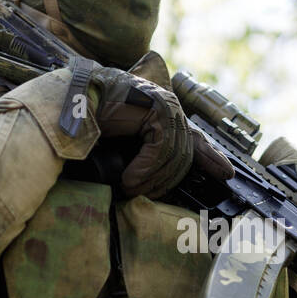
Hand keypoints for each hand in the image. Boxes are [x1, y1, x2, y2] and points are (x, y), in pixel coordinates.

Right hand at [90, 67, 231, 198]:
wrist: (69, 102)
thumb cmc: (94, 124)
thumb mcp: (127, 145)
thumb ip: (148, 156)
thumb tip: (164, 184)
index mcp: (165, 113)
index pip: (195, 139)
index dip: (211, 157)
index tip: (227, 174)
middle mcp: (169, 106)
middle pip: (183, 155)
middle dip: (165, 182)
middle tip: (140, 195)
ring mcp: (165, 105)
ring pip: (173, 155)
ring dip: (150, 179)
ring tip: (129, 189)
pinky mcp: (156, 108)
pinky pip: (160, 148)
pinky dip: (144, 169)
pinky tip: (129, 180)